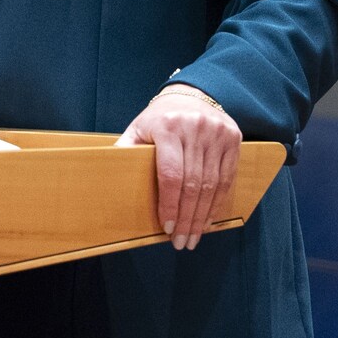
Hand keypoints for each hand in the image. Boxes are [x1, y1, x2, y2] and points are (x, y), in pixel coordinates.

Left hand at [117, 83, 241, 250]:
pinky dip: (218, 203)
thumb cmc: (158, 120)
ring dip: (202, 216)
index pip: (171, 174)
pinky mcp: (233, 138)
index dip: (170, 204)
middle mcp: (194, 127)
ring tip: (194, 237)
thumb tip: (104, 179)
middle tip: (182, 242)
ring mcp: (217, 132)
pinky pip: (228, 178)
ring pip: (212, 184)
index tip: (168, 228)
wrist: (191, 95)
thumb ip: (125, 151)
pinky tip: (208, 219)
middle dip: (187, 218)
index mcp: (167, 127)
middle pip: (193, 184)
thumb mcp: (137, 129)